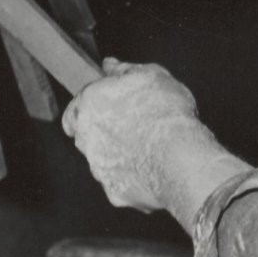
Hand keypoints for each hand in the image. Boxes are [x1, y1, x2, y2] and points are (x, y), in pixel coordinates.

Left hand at [62, 58, 201, 212]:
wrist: (181, 158)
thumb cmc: (166, 113)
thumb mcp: (151, 75)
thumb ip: (124, 69)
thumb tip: (110, 65)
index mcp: (90, 104)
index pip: (76, 105)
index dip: (93, 106)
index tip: (110, 107)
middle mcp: (87, 137)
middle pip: (85, 133)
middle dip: (102, 131)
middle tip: (130, 126)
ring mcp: (98, 167)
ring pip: (101, 160)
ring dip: (117, 154)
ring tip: (147, 148)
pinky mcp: (114, 191)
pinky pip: (120, 182)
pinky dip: (132, 177)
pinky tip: (152, 168)